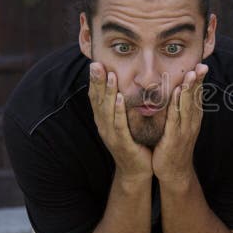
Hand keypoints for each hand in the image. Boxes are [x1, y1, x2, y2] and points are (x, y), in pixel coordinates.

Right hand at [89, 63, 152, 181]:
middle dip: (97, 81)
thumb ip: (123, 106)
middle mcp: (104, 125)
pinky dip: (119, 111)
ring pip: (108, 110)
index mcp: (104, 119)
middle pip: (98, 100)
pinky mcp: (122, 143)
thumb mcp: (126, 122)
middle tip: (96, 63)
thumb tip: (125, 85)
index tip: (95, 62)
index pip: (96, 97)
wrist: (137, 170)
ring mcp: (111, 135)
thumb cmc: (133, 143)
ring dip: (108, 92)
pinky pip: (120, 125)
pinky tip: (121, 99)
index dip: (95, 80)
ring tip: (110, 75)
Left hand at [152, 64, 208, 182]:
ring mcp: (184, 130)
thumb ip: (179, 112)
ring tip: (191, 73)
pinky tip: (177, 93)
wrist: (173, 172)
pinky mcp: (174, 138)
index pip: (198, 97)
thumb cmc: (173, 147)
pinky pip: (175, 118)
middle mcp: (192, 123)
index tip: (202, 65)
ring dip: (190, 89)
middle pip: (196, 98)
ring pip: (188, 106)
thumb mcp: (179, 127)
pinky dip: (177, 105)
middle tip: (202, 64)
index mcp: (193, 119)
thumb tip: (177, 94)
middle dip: (198, 81)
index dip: (200, 81)